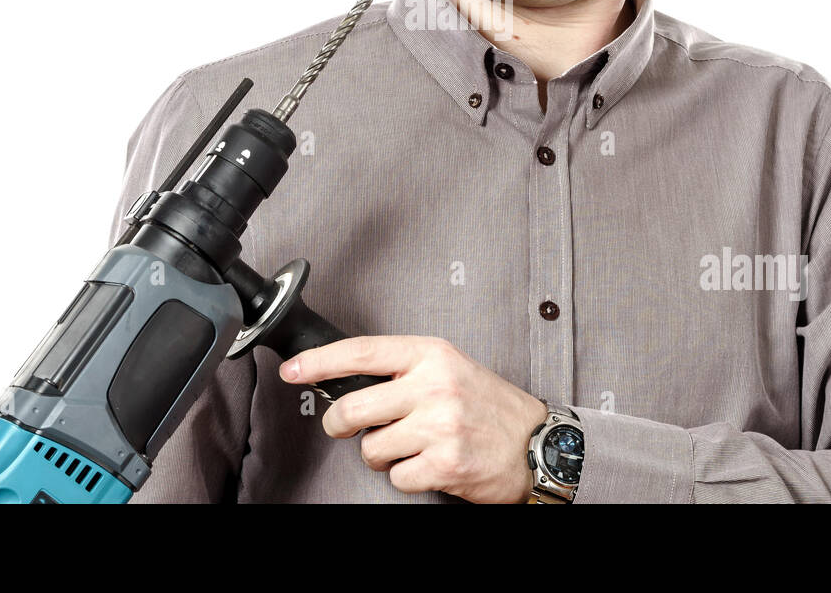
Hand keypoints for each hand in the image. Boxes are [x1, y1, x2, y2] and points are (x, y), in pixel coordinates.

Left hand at [279, 335, 547, 502]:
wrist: (536, 443)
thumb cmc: (488, 404)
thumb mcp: (449, 367)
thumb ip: (403, 370)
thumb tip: (347, 381)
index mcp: (431, 354)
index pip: (361, 352)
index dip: (319, 362)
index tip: (293, 370)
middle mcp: (433, 385)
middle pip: (353, 407)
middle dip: (341, 424)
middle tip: (349, 427)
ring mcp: (439, 426)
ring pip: (371, 448)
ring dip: (383, 455)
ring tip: (411, 446)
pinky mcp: (445, 464)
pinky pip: (397, 477)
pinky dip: (407, 477)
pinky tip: (430, 464)